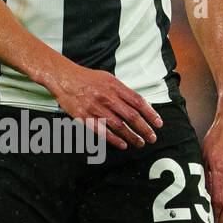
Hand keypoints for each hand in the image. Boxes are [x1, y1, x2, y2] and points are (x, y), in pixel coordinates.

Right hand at [46, 62, 161, 149]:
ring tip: (140, 143)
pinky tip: (123, 144)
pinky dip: (114, 139)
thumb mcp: (108, 78)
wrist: (63, 78)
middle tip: (152, 138)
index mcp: (115, 86)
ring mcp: (95, 108)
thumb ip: (123, 91)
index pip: (138, 101)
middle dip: (144, 129)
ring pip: (119, 126)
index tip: (158, 123)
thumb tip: (140, 104)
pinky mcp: (84, 117)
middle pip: (131, 116)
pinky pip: (102, 131)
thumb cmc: (87, 78)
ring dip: (132, 136)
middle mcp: (106, 97)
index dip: (150, 114)